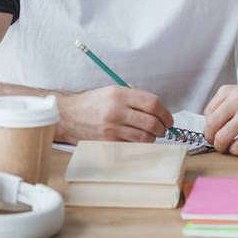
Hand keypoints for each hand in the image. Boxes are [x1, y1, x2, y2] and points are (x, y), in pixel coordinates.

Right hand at [56, 85, 172, 143]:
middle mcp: (115, 112)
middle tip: (164, 129)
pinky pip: (131, 147)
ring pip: (144, 138)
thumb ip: (137, 96)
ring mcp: (110, 129)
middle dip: (163, 128)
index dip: (166, 113)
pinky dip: (139, 145)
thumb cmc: (94, 102)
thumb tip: (160, 110)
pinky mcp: (106, 143)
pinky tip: (138, 141)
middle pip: (151, 123)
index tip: (169, 119)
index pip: (153, 104)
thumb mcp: (114, 90)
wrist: (67, 116)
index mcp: (120, 95)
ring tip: (151, 134)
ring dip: (153, 138)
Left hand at [203, 83, 237, 156]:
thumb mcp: (235, 92)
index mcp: (237, 96)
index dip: (208, 134)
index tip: (212, 136)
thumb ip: (216, 107)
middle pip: (221, 139)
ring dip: (235, 149)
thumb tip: (206, 130)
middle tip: (223, 144)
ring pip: (236, 149)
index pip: (210, 123)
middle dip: (219, 145)